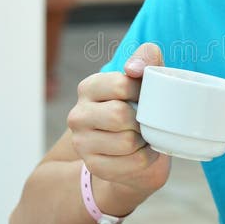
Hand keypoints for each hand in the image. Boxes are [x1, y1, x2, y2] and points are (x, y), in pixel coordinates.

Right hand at [67, 42, 170, 201]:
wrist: (133, 146)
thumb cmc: (140, 104)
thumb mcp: (145, 77)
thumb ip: (145, 57)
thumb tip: (133, 69)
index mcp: (89, 87)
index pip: (121, 85)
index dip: (142, 92)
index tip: (145, 97)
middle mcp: (78, 115)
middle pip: (120, 115)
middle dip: (141, 119)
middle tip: (146, 120)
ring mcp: (82, 143)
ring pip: (127, 142)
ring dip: (145, 140)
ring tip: (144, 136)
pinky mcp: (94, 166)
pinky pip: (132, 163)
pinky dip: (146, 158)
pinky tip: (143, 152)